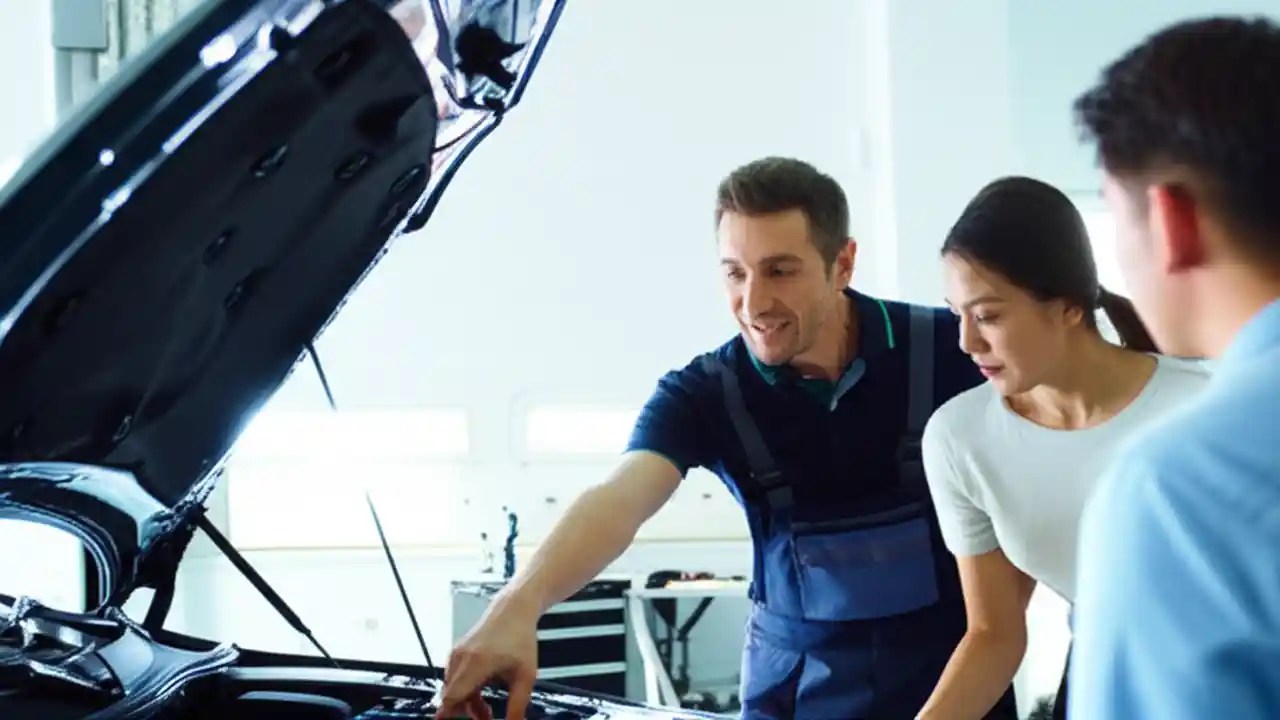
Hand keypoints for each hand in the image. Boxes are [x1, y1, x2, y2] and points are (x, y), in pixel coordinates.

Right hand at [436, 596, 539, 719]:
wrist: (513, 609)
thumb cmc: (521, 639)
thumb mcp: (525, 675)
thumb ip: (518, 704)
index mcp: (477, 663)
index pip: (452, 696)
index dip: (448, 714)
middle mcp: (461, 658)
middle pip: (452, 696)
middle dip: (465, 713)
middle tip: (486, 718)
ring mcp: (456, 653)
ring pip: (453, 688)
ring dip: (467, 703)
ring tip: (487, 710)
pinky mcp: (457, 652)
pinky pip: (455, 678)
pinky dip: (465, 690)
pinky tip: (482, 694)